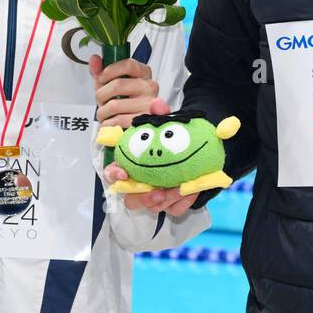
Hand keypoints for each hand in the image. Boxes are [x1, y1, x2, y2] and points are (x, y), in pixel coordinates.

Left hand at [89, 54, 158, 128]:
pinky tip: (110, 123)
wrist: (131, 124)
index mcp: (143, 73)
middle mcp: (149, 87)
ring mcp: (149, 104)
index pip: (128, 65)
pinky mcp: (144, 121)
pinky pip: (117, 121)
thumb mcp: (109, 83)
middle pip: (117, 85)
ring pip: (115, 105)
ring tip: (105, 114)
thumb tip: (94, 59)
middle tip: (101, 100)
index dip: (110, 71)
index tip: (101, 77)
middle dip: (101, 95)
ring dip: (102, 112)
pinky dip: (107, 124)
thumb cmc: (121, 101)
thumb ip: (100, 70)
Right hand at [101, 96, 201, 216]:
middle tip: (158, 192)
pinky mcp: (172, 203)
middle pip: (132, 198)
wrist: (197, 149)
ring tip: (180, 189)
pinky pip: (175, 209)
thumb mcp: (168, 125)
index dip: (114, 175)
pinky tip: (192, 191)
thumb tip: (157, 103)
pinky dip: (183, 203)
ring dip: (167, 201)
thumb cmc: (173, 139)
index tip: (123, 173)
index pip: (114, 173)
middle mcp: (141, 183)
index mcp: (132, 165)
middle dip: (143, 198)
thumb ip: (161, 115)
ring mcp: (156, 195)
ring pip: (155, 207)